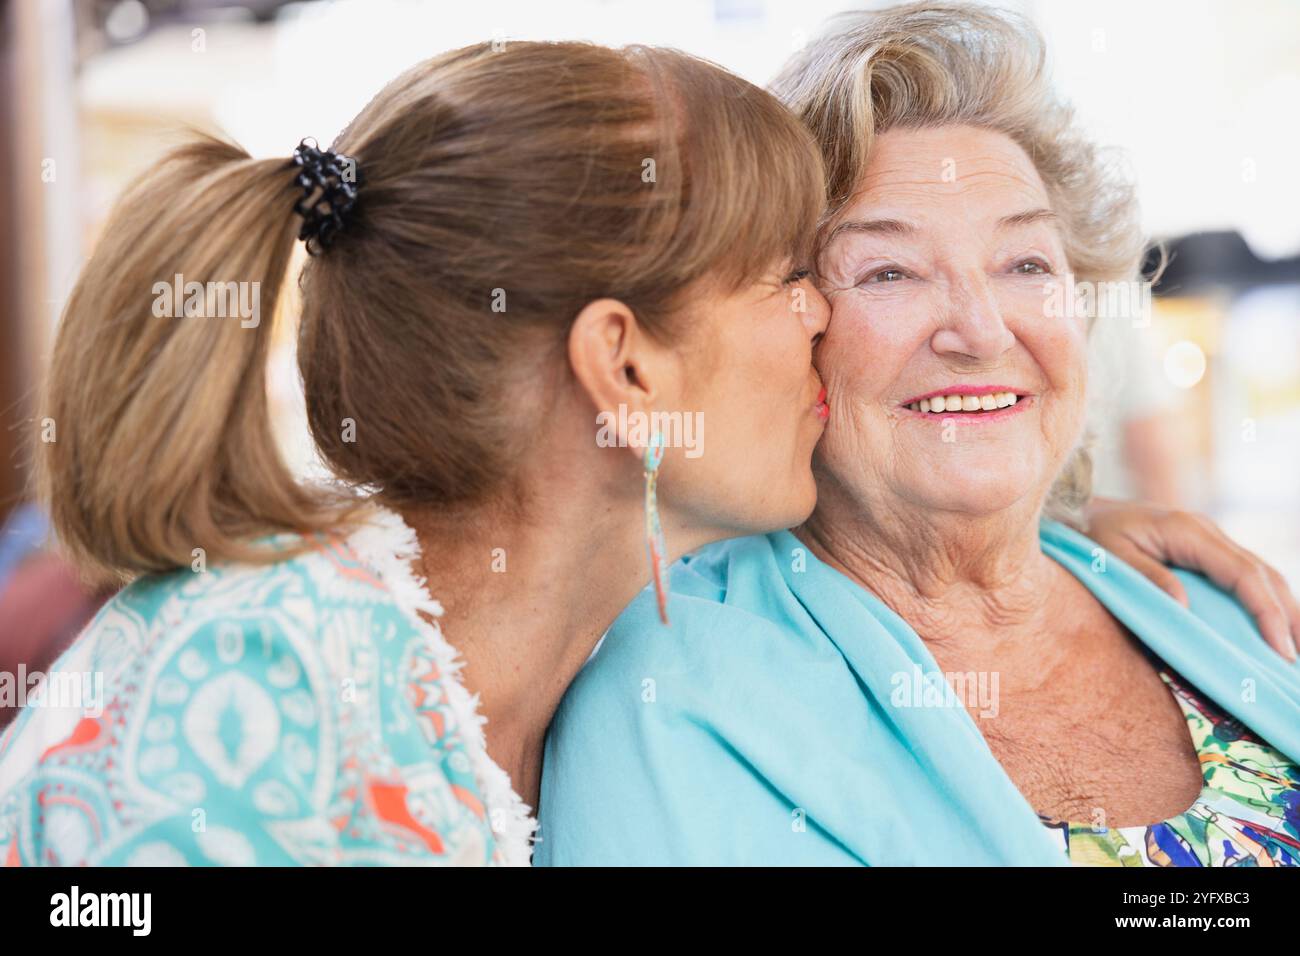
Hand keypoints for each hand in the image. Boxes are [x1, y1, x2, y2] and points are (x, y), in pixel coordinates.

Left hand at [1086, 498, 1298, 661]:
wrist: (1079, 509)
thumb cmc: (1091, 534)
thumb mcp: (1111, 555)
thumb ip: (1147, 577)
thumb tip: (1185, 606)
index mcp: (1189, 532)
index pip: (1243, 574)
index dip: (1268, 612)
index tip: (1281, 650)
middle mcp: (1207, 533)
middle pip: (1264, 574)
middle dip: (1288, 616)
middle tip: (1295, 660)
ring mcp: (1208, 539)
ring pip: (1261, 574)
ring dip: (1284, 609)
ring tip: (1293, 649)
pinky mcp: (1203, 550)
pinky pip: (1243, 576)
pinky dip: (1263, 601)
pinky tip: (1271, 627)